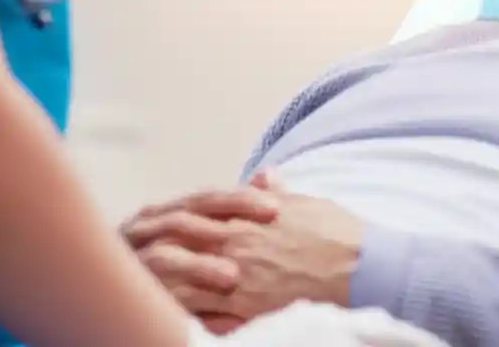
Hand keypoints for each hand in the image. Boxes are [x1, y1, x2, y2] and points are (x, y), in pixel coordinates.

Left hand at [124, 172, 363, 332]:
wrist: (368, 267)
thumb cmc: (341, 235)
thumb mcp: (306, 203)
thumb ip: (277, 193)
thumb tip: (265, 178)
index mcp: (245, 217)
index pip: (194, 218)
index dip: (170, 225)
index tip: (154, 231)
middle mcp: (236, 244)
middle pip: (179, 248)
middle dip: (155, 256)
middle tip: (130, 262)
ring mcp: (241, 277)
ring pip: (186, 283)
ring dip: (162, 288)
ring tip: (139, 294)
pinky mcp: (250, 308)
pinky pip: (207, 315)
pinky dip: (188, 317)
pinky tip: (172, 320)